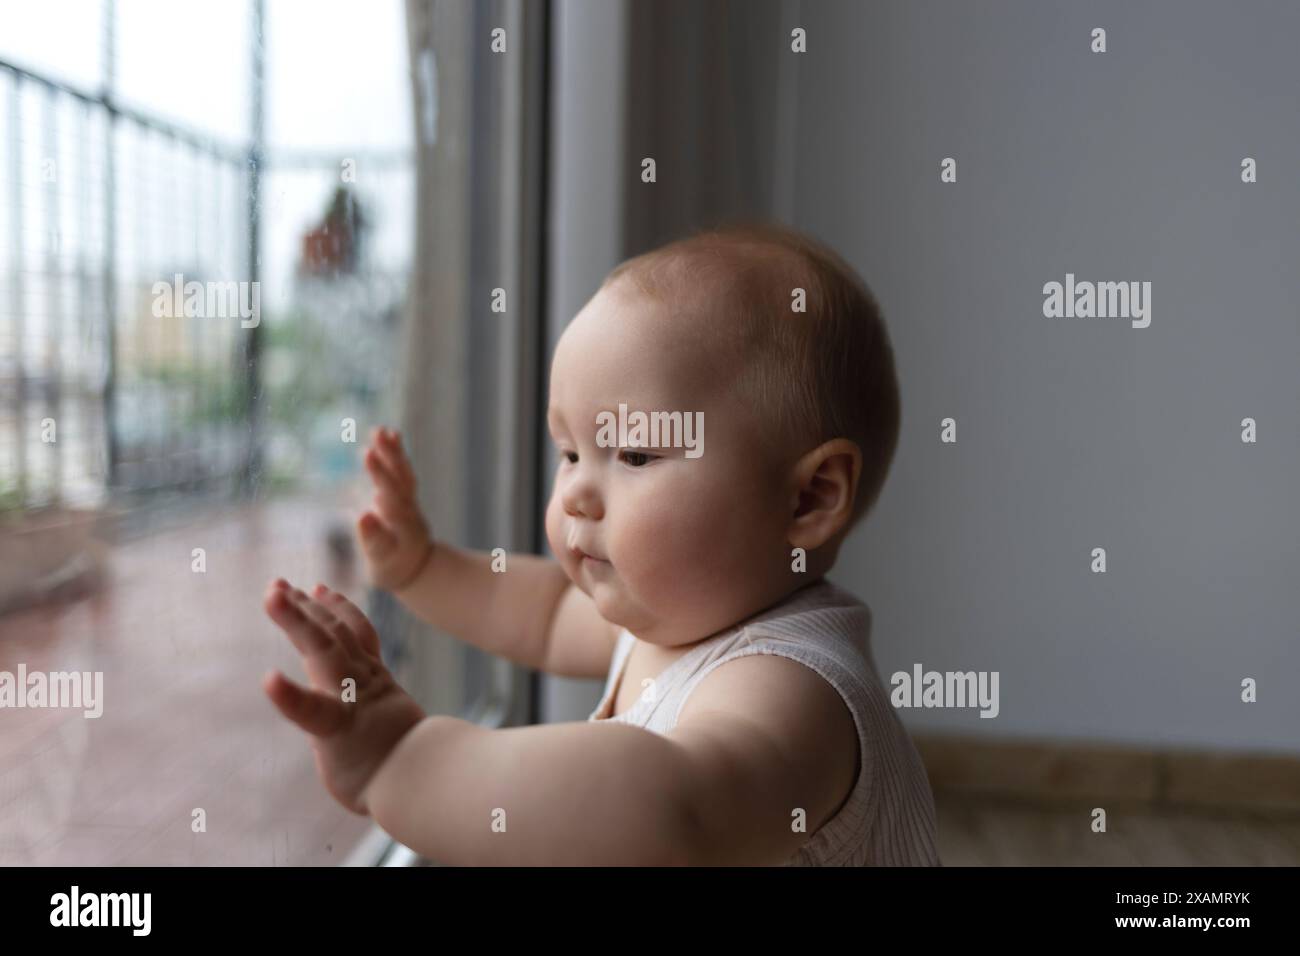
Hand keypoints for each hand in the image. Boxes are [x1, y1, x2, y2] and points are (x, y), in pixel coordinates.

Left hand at [262, 579, 425, 814]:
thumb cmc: (411, 769)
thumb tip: (385, 729)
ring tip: (274, 594)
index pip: (355, 636)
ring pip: (323, 650)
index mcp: (373, 683)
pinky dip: (289, 696)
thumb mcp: (392, 732)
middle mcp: (361, 683)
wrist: (428, 784)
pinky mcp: (338, 729)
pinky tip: (269, 681)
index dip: (338, 610)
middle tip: (279, 585)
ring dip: (297, 620)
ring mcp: (351, 701)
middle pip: (333, 633)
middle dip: (306, 606)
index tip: (319, 589)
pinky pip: (312, 710)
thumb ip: (378, 719)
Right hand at [357, 426, 433, 591]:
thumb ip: (373, 539)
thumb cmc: (392, 565)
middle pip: (397, 480)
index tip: (367, 456)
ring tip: (380, 430)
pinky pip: (402, 469)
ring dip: (392, 451)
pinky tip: (390, 433)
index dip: (379, 475)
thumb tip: (362, 515)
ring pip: (401, 471)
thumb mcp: (381, 559)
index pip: (388, 495)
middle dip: (384, 461)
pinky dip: (397, 451)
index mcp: (399, 522)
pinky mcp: (406, 493)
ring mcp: (408, 498)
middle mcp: (406, 507)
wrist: (416, 565)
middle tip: (373, 439)